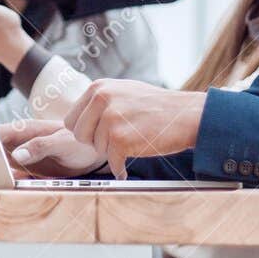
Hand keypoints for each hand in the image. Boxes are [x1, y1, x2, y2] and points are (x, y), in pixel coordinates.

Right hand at [0, 120, 106, 177]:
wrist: (92, 152)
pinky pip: (9, 175)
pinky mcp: (25, 168)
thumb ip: (40, 147)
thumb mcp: (62, 143)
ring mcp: (20, 155)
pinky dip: (5, 181)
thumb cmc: (79, 142)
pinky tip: (3, 189)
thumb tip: (16, 155)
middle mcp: (17, 142)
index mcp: (23, 131)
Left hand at [65, 80, 205, 178]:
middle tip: (116, 142)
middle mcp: (101, 99)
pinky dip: (120, 169)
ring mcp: (110, 118)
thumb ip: (99, 101)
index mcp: (98, 88)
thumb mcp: (122, 91)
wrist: (187, 115)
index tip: (101, 134)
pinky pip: (111, 162)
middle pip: (79, 135)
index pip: (71, 120)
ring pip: (96, 149)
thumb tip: (72, 120)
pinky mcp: (120, 138)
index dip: (86, 131)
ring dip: (112, 152)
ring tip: (131, 143)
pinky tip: (127, 167)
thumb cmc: (157, 106)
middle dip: (95, 143)